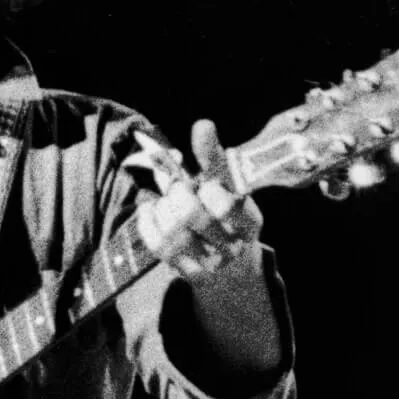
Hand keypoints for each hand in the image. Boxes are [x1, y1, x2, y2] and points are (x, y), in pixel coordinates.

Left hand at [137, 119, 263, 281]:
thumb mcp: (228, 187)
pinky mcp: (191, 274)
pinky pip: (159, 246)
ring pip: (173, 232)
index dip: (208, 188)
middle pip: (193, 216)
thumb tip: (203, 125)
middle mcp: (235, 245)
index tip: (204, 182)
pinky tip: (150, 211)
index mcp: (249, 221)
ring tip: (164, 200)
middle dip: (178, 194)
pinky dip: (148, 223)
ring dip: (162, 209)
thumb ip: (215, 159)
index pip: (226, 203)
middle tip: (177, 188)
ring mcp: (212, 263)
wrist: (230, 268)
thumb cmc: (225, 216)